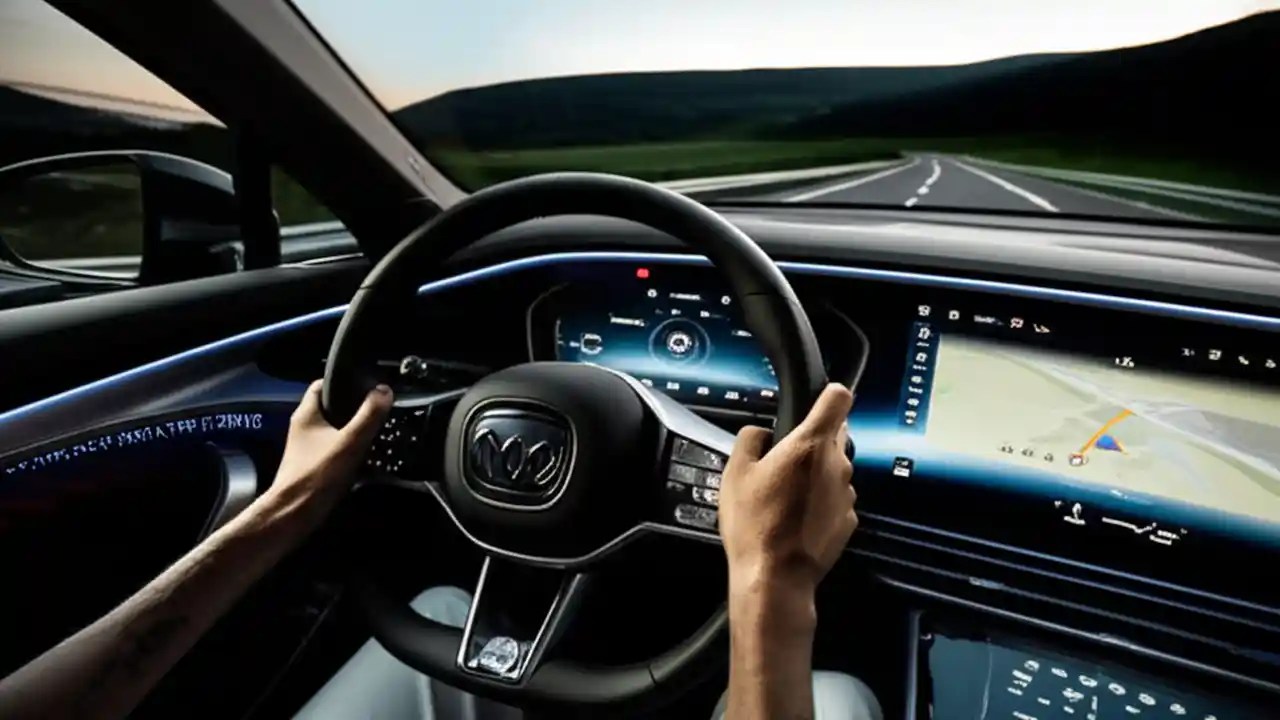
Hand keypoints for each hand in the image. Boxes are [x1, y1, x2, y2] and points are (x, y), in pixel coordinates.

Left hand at [265, 380, 392, 516]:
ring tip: (375, 432)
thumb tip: (384, 390)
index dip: (343, 381)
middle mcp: (303, 428)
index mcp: (306, 414)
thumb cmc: (317, 475)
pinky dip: (348, 450)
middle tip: (376, 409)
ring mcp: (305, 448)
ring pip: (332, 430)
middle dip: (352, 408)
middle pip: (330, 408)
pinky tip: (365, 458)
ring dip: (351, 431)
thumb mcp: (350, 442)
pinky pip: (333, 450)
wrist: (294, 514)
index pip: (321, 384)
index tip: (365, 384)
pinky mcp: (311, 466)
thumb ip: (369, 415)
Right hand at [719, 383, 855, 594]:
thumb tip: (760, 433)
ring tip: (785, 496)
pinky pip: (836, 498)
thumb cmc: (754, 525)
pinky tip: (796, 518)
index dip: (828, 394)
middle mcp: (837, 465)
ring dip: (816, 474)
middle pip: (835, 435)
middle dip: (813, 441)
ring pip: (835, 469)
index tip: (817, 401)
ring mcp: (847, 494)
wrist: (775, 577)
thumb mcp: (734, 473)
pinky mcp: (848, 520)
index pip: (838, 399)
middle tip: (783, 460)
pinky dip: (821, 502)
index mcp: (810, 445)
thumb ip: (750, 439)